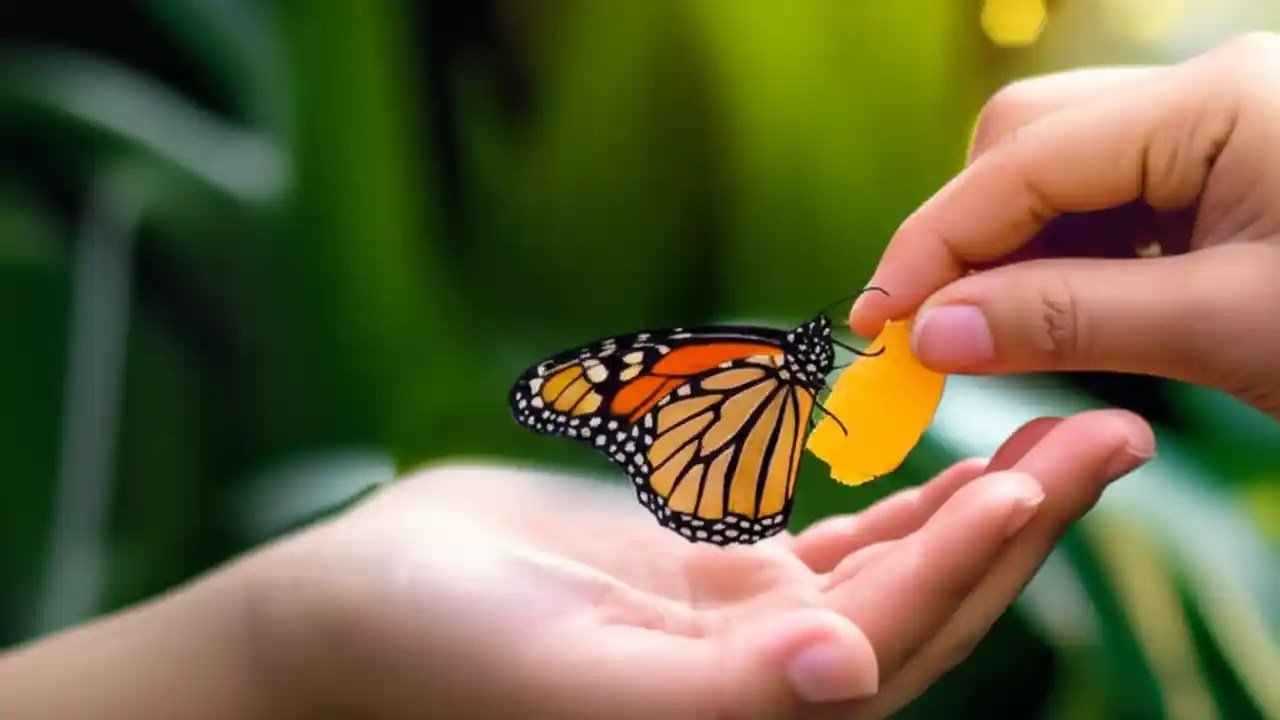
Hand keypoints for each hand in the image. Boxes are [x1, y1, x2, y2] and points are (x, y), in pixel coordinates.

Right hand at [246, 410, 1151, 718]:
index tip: (1034, 480)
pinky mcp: (722, 577)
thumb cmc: (436, 649)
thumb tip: (852, 679)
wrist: (365, 607)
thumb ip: (716, 692)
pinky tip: (955, 454)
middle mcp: (769, 683)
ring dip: (983, 498)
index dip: (965, 569)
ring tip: (1064, 429)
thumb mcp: (569, 674)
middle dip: (1023, 526)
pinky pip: (838, 536)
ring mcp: (750, 627)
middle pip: (928, 603)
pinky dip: (899, 496)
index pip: (890, 645)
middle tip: (1112, 432)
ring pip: (897, 562)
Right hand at [849, 32, 1279, 417]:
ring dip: (1017, 257)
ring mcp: (1212, 128)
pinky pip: (1109, 202)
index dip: (934, 245)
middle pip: (1027, 144)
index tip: (878, 324)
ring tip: (1003, 336)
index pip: (1023, 161)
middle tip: (939, 333)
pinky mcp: (1221, 171)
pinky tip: (1064, 315)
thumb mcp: (1222, 328)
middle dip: (969, 238)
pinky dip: (1069, 263)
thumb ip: (1066, 321)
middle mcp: (1202, 94)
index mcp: (1211, 101)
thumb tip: (930, 336)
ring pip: (1061, 176)